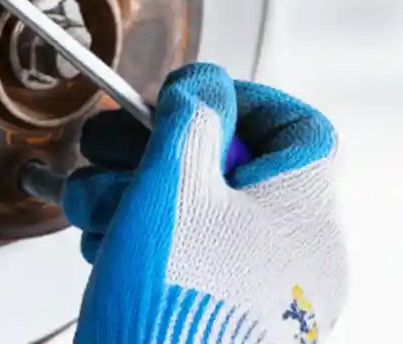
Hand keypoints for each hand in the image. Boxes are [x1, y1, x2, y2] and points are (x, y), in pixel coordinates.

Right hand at [64, 63, 346, 343]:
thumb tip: (204, 85)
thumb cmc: (173, 310)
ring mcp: (261, 293)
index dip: (241, 101)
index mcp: (305, 217)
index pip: (300, 128)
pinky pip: (191, 256)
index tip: (191, 99)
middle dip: (161, 151)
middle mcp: (296, 259)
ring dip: (139, 194)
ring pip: (203, 213)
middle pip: (235, 168)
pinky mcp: (221, 318)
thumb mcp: (173, 186)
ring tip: (96, 203)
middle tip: (119, 148)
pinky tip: (107, 243)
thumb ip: (190, 121)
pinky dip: (145, 239)